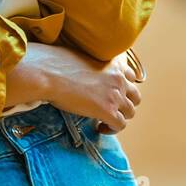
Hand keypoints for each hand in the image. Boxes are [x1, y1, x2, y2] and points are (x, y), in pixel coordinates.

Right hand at [6, 42, 142, 132]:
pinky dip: (112, 129)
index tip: (112, 94)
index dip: (123, 87)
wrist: (49, 74)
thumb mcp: (82, 57)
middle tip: (110, 109)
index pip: (131, 76)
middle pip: (135, 96)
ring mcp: (115, 95)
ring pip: (130, 112)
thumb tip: (85, 73)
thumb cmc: (56, 64)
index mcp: (114, 64)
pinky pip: (120, 125)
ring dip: (119, 118)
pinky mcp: (108, 110)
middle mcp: (119, 78)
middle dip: (125, 104)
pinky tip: (99, 127)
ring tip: (104, 121)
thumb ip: (94, 65)